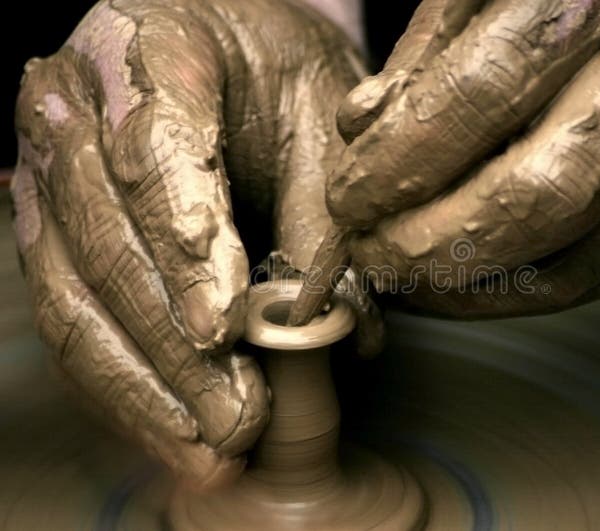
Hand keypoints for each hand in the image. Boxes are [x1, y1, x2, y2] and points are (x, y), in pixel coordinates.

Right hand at [11, 0, 364, 486]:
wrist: (220, 45)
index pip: (154, 146)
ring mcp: (46, 177)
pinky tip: (170, 430)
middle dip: (173, 344)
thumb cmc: (273, 71)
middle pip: (105, 238)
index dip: (183, 242)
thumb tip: (324, 317)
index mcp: (145, 46)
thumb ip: (320, 207)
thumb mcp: (320, 111)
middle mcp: (72, 110)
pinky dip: (120, 387)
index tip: (220, 325)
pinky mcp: (49, 235)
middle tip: (237, 414)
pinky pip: (70, 320)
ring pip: (74, 297)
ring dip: (144, 386)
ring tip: (211, 445)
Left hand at [329, 0, 599, 316]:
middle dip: (430, 246)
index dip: (395, 165)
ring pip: (568, 257)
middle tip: (373, 254)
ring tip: (407, 276)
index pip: (476, 98)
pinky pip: (595, 279)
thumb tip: (361, 132)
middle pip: (533, 197)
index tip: (349, 200)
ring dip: (466, 285)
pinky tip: (464, 285)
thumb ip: (425, 59)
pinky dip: (514, 295)